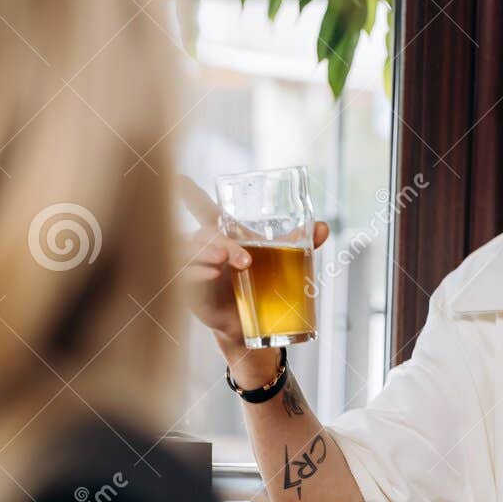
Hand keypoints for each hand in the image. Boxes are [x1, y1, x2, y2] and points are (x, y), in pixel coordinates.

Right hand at [179, 176, 328, 353]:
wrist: (253, 324)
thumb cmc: (261, 284)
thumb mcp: (280, 260)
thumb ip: (299, 242)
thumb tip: (322, 227)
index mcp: (224, 236)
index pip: (204, 209)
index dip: (190, 193)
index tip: (180, 177)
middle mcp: (206, 249)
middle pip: (204, 235)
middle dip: (219, 242)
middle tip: (244, 259)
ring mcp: (196, 270)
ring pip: (191, 254)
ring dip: (205, 254)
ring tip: (223, 262)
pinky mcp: (193, 293)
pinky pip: (187, 279)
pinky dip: (196, 275)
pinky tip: (210, 275)